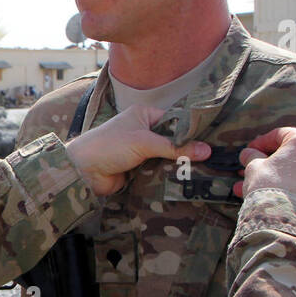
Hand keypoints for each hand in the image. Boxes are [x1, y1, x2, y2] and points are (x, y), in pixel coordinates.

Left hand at [65, 105, 209, 196]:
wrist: (84, 170)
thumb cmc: (109, 145)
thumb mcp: (144, 142)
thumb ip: (175, 147)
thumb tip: (206, 150)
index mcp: (144, 115)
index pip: (175, 120)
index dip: (190, 131)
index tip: (211, 141)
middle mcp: (143, 131)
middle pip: (172, 141)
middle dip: (186, 150)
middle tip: (211, 159)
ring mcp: (141, 151)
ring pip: (167, 158)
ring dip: (177, 165)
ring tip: (203, 171)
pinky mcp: (139, 169)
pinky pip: (159, 171)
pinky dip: (168, 176)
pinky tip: (184, 180)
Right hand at [233, 127, 295, 228]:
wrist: (286, 222)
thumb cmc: (269, 188)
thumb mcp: (254, 168)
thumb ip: (253, 157)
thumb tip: (249, 154)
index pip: (282, 135)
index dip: (262, 142)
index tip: (250, 151)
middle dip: (274, 166)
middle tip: (255, 174)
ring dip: (287, 182)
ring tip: (265, 195)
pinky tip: (285, 206)